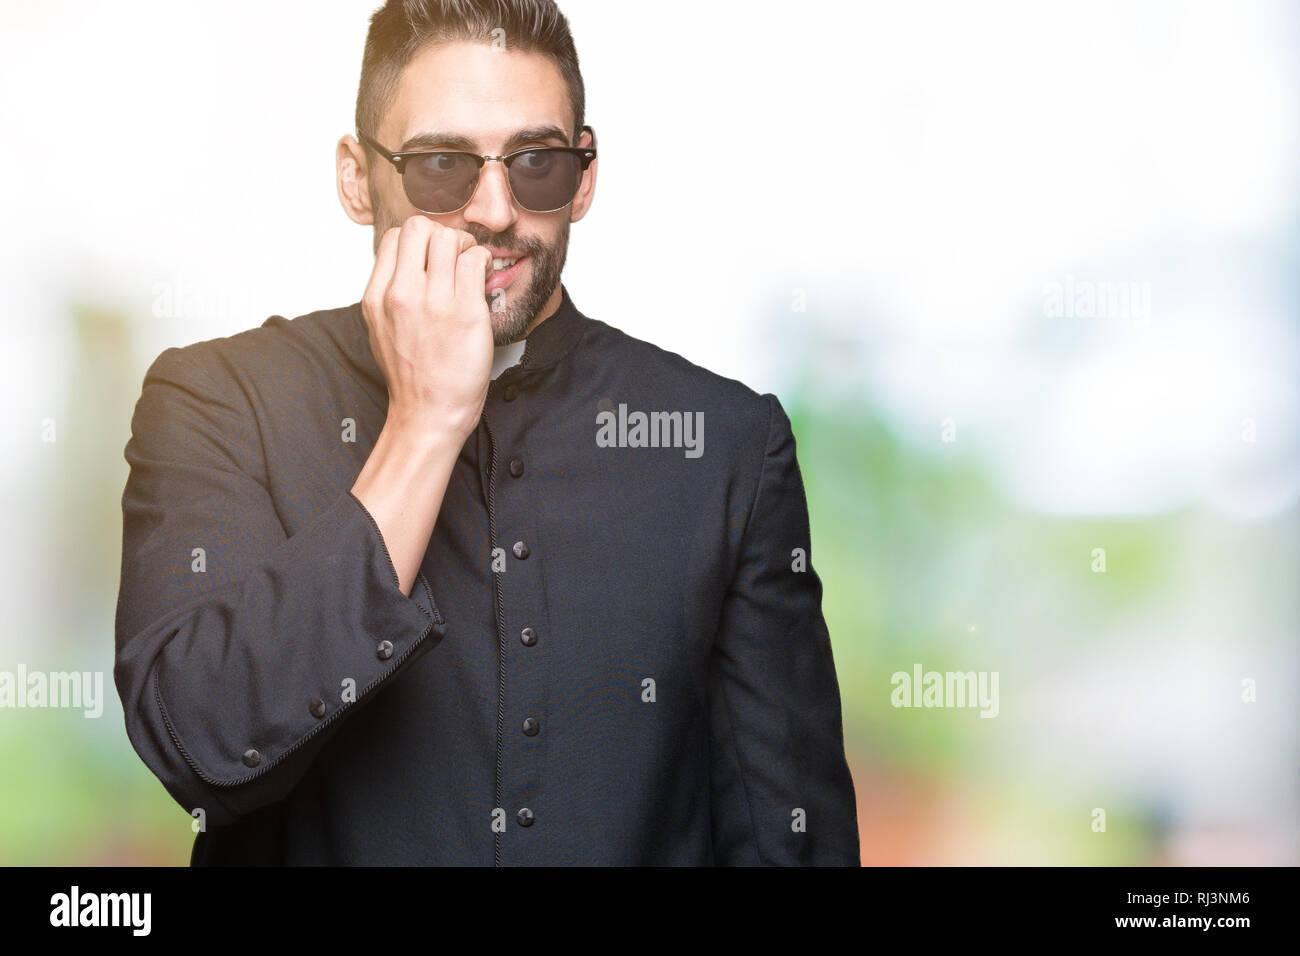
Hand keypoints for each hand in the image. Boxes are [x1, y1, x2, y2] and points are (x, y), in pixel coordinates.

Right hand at [361, 214, 494, 440]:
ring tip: (469, 269)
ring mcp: (435, 301)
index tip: (431, 259)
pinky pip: (476, 260)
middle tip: (453, 258)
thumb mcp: (381, 328)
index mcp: (377, 296)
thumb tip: (408, 261)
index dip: (418, 241)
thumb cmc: (411, 375)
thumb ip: (389, 291)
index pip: (394, 237)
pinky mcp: (466, 312)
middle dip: (441, 235)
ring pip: (451, 238)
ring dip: (465, 247)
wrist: (428, 413)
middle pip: (420, 227)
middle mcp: (402, 293)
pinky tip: (482, 280)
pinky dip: (483, 263)